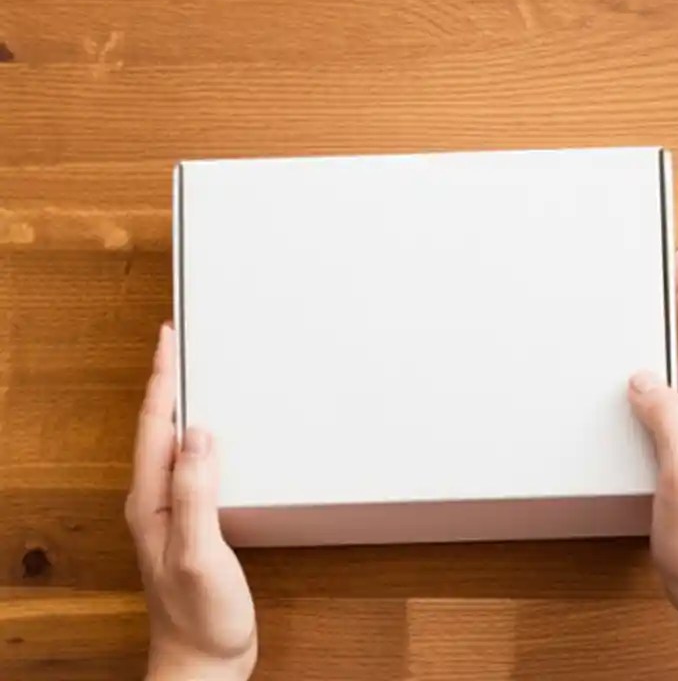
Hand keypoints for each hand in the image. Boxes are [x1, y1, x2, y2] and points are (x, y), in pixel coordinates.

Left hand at [125, 324, 257, 680]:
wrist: (204, 662)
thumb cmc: (201, 617)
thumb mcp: (200, 553)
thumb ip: (196, 494)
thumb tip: (198, 434)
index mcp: (151, 503)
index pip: (153, 427)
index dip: (160, 379)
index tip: (168, 339)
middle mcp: (155, 503)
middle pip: (156, 429)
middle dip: (166, 382)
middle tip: (177, 343)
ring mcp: (172, 514)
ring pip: (173, 446)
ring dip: (180, 408)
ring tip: (192, 375)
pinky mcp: (193, 525)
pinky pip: (192, 467)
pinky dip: (201, 440)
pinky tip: (214, 437)